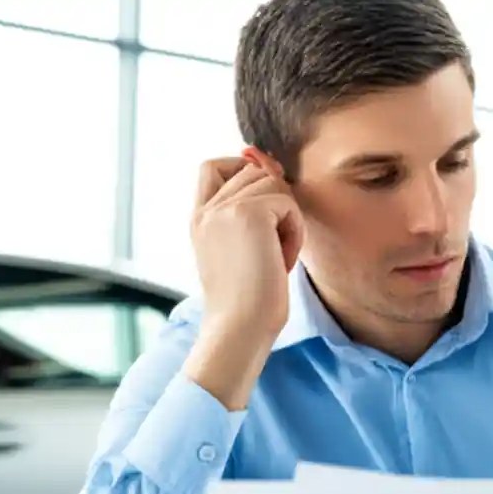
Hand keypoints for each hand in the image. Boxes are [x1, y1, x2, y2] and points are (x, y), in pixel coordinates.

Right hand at [183, 155, 305, 409]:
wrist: (240, 328)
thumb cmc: (247, 301)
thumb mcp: (240, 249)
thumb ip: (246, 211)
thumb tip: (269, 165)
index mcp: (198, 219)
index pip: (212, 166)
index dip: (241, 169)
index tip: (263, 204)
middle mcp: (206, 210)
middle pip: (253, 170)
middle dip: (275, 201)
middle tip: (274, 245)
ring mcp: (224, 209)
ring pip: (273, 183)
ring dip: (287, 218)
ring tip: (278, 254)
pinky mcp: (249, 214)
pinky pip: (287, 202)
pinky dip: (294, 231)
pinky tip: (283, 259)